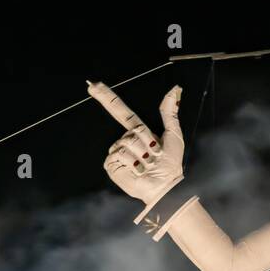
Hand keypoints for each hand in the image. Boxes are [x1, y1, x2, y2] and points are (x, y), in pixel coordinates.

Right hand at [88, 81, 184, 204]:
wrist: (165, 185)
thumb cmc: (170, 163)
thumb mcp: (173, 134)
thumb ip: (170, 112)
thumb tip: (175, 89)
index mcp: (137, 131)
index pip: (120, 110)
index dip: (106, 97)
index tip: (94, 85)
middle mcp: (125, 140)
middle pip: (134, 129)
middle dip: (148, 142)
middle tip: (153, 155)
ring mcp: (117, 152)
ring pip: (128, 141)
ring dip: (142, 154)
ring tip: (147, 164)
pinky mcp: (112, 164)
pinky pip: (120, 153)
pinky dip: (133, 162)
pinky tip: (138, 170)